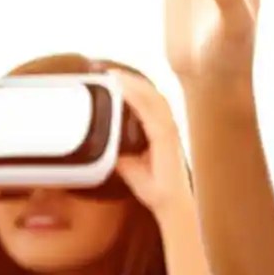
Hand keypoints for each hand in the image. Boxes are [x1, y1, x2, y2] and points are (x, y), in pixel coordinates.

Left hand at [111, 71, 192, 217]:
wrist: (170, 204)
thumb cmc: (156, 186)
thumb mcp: (128, 165)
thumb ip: (118, 151)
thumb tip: (103, 143)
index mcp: (159, 130)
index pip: (147, 100)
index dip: (132, 85)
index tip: (111, 75)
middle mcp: (166, 126)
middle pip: (150, 93)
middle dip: (129, 79)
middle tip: (106, 70)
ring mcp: (169, 131)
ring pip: (152, 98)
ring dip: (133, 83)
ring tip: (113, 75)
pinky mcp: (167, 137)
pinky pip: (153, 112)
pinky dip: (138, 97)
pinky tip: (125, 89)